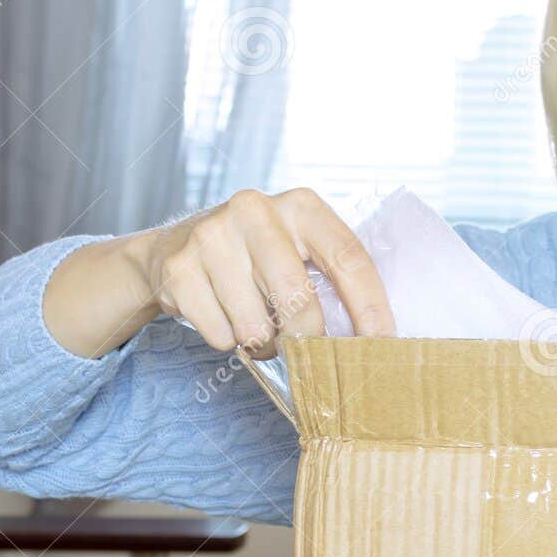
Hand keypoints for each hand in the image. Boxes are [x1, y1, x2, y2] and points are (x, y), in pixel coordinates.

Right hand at [141, 187, 394, 358]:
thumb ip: (330, 278)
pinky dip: (226, 340)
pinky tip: (222, 316)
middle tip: (302, 350)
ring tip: (255, 323)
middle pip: (298, 300)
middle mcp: (255, 210)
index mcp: (300, 206)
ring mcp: (212, 236)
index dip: (370, 307)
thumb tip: (374, 341)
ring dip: (262, 343)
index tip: (382, 345)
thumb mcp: (296, 249)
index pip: (348, 258)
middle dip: (305, 340)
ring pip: (255, 326)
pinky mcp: (179, 268)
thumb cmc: (255, 259)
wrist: (174, 247)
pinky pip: (220, 335)